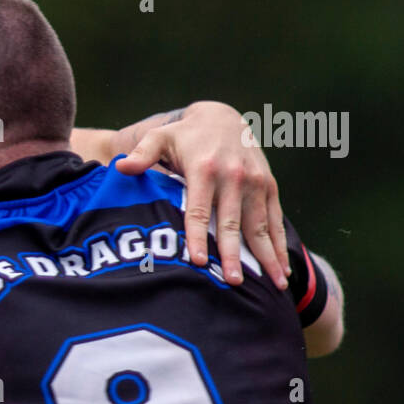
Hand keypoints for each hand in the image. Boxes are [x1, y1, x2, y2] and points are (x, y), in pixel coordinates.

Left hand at [115, 102, 289, 288]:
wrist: (222, 118)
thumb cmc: (184, 136)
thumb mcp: (160, 137)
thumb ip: (142, 154)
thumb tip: (121, 167)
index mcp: (205, 169)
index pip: (199, 210)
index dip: (197, 236)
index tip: (197, 261)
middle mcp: (233, 177)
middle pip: (232, 223)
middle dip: (233, 254)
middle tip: (235, 282)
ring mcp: (255, 182)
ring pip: (260, 225)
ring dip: (268, 256)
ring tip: (275, 285)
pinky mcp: (269, 186)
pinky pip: (275, 219)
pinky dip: (280, 244)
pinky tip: (283, 268)